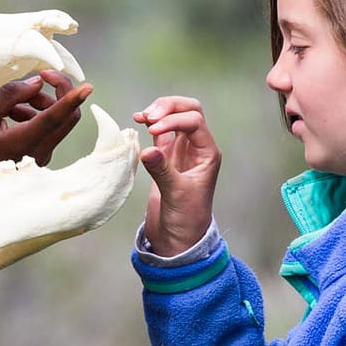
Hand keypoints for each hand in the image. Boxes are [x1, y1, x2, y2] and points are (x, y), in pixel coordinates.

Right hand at [0, 70, 92, 178]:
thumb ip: (10, 95)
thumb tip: (38, 83)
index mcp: (22, 143)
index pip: (54, 118)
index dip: (71, 99)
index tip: (87, 87)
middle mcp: (38, 152)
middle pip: (67, 117)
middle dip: (57, 92)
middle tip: (39, 77)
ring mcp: (42, 157)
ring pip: (59, 121)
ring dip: (43, 103)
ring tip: (13, 102)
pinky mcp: (41, 156)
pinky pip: (49, 129)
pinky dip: (37, 114)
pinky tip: (12, 114)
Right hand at [135, 96, 221, 255]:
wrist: (178, 238)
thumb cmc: (185, 219)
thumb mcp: (175, 195)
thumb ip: (162, 170)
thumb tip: (147, 149)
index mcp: (207, 154)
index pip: (194, 122)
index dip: (173, 121)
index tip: (152, 131)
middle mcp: (196, 148)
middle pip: (189, 111)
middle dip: (169, 106)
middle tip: (148, 116)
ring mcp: (181, 151)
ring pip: (174, 116)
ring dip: (159, 111)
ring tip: (141, 117)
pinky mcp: (165, 156)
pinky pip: (160, 131)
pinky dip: (150, 122)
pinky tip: (138, 121)